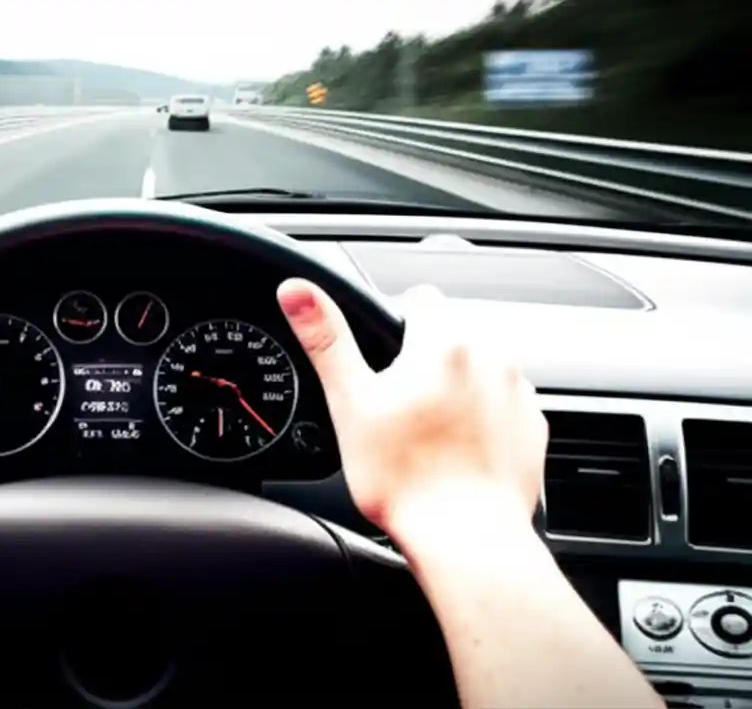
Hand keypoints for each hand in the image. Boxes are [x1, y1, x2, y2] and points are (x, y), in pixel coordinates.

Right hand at [276, 278, 546, 547]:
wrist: (465, 540)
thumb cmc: (404, 480)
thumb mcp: (349, 403)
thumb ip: (326, 339)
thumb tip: (297, 290)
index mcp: (444, 342)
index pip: (420, 298)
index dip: (393, 324)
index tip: (381, 362)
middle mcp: (492, 357)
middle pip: (452, 333)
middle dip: (426, 357)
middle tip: (397, 406)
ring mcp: (519, 392)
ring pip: (479, 368)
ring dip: (457, 385)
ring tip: (427, 432)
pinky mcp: (533, 426)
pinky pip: (503, 404)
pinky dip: (483, 417)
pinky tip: (456, 450)